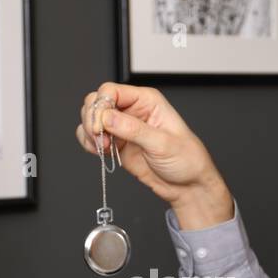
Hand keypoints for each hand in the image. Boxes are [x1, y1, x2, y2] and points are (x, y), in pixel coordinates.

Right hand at [75, 82, 233, 229]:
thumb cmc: (186, 159)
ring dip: (90, 133)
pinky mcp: (117, 144)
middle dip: (92, 120)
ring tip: (103, 148)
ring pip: (91, 119)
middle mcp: (132, 110)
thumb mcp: (162, 143)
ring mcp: (122, 128)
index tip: (100, 127)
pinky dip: (89, 144)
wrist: (188, 186)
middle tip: (100, 139)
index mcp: (147, 101)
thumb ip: (132, 129)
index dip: (100, 106)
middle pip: (96, 102)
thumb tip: (107, 117)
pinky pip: (93, 138)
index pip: (111, 91)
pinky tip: (100, 152)